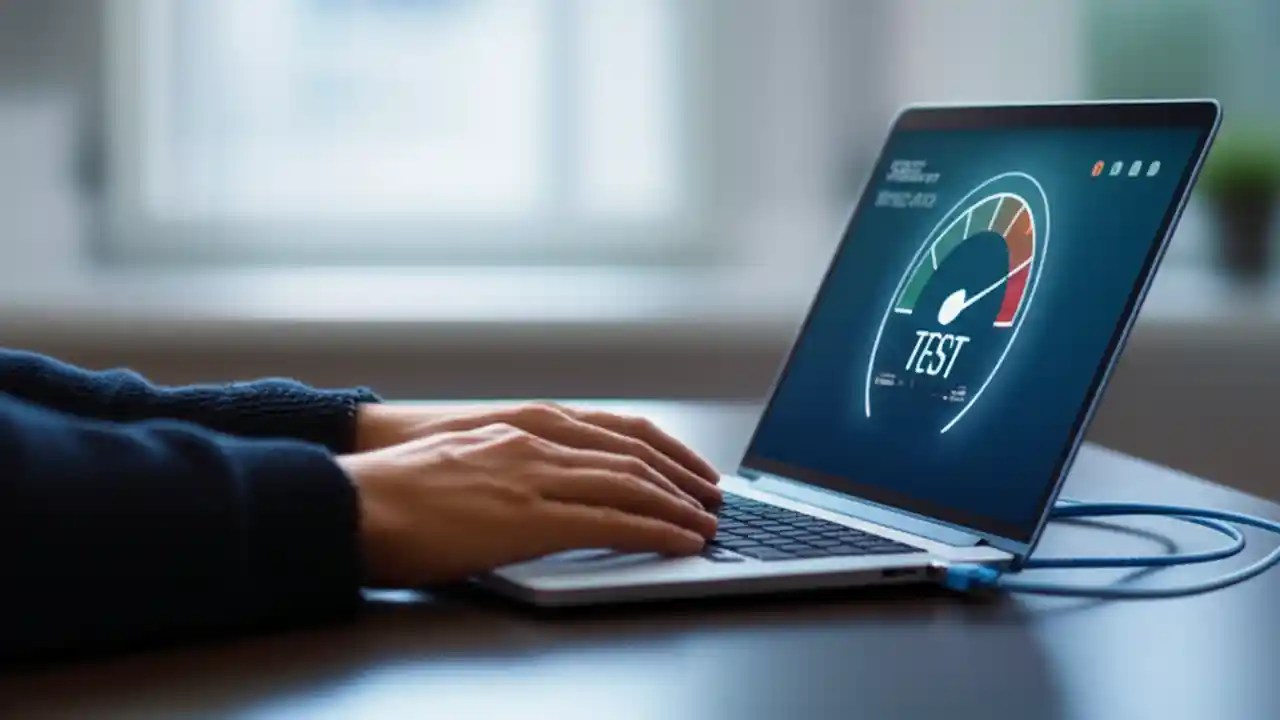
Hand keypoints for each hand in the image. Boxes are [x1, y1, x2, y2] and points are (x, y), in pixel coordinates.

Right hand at [336, 423, 716, 586]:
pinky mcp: (528, 518)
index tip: (689, 467)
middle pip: (632, 455)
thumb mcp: (463, 455)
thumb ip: (507, 460)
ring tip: (707, 524)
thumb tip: (533, 483)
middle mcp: (537, 442)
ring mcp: (534, 477)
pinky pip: (610, 522)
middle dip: (681, 478)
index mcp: (522, 426)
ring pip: (630, 485)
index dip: (662, 450)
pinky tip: (679, 540)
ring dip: (678, 506)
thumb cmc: (395, 486)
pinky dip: (655, 530)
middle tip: (713, 497)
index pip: (614, 431)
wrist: (352, 501)